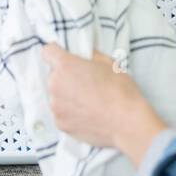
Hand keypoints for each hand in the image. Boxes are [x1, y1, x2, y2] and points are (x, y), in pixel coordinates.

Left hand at [41, 42, 168, 163]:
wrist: (128, 124)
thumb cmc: (121, 91)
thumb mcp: (110, 63)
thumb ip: (91, 55)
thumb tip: (87, 54)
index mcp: (66, 66)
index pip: (48, 51)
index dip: (56, 53)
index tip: (64, 57)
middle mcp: (55, 85)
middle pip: (54, 76)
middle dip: (66, 77)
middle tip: (86, 83)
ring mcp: (56, 107)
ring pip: (57, 96)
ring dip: (67, 96)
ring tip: (89, 102)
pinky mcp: (60, 124)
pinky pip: (61, 113)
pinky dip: (71, 113)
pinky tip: (88, 114)